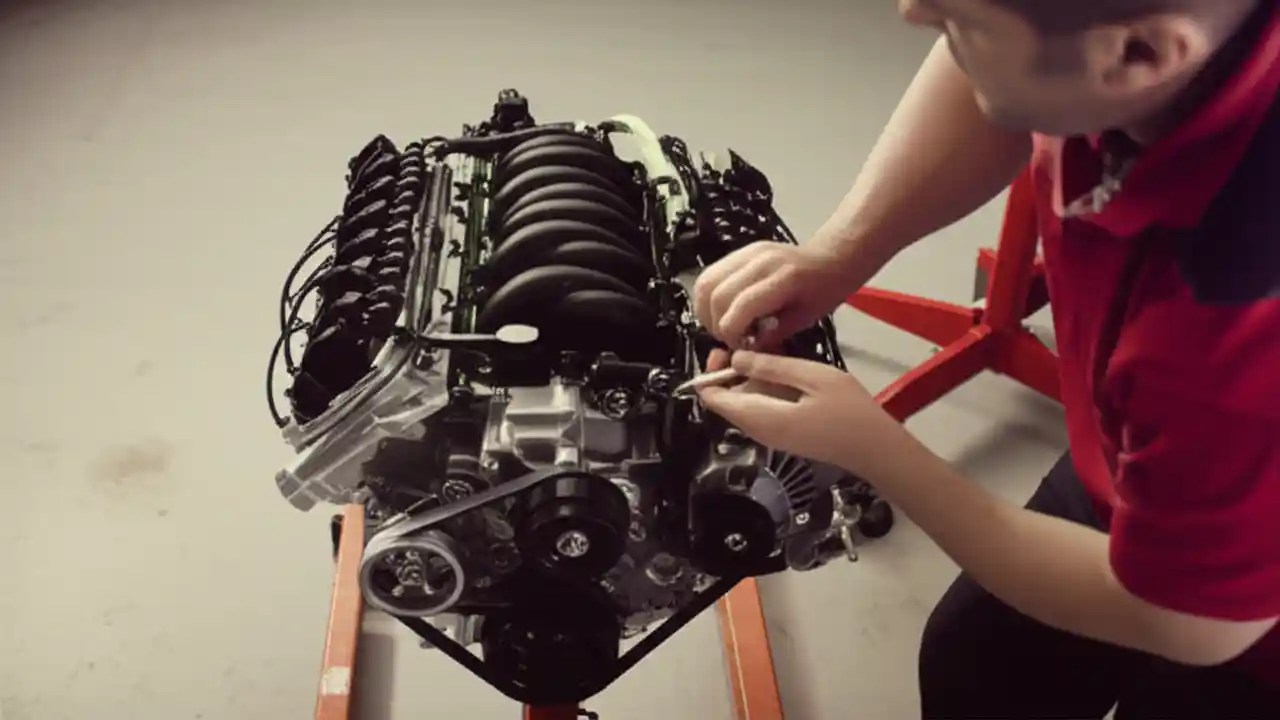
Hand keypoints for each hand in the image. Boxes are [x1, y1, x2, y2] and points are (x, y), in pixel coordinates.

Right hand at [692, 241, 852, 349]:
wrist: (831, 258)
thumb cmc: (824, 290)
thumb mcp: (805, 319)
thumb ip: (773, 334)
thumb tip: (745, 349)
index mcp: (783, 279)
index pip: (740, 307)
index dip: (731, 333)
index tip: (738, 346)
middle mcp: (760, 261)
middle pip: (716, 295)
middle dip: (716, 324)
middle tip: (728, 338)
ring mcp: (747, 252)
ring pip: (706, 282)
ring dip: (705, 310)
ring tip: (720, 325)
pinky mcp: (740, 251)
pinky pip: (710, 274)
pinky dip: (708, 297)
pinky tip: (720, 310)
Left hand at [697, 350, 914, 479]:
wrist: (875, 448)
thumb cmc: (848, 411)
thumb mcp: (811, 376)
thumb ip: (771, 366)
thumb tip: (736, 358)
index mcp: (758, 416)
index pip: (711, 397)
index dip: (711, 371)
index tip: (729, 349)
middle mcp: (757, 429)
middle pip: (727, 399)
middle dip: (735, 370)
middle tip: (760, 344)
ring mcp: (771, 434)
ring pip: (746, 401)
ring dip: (754, 377)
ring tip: (778, 353)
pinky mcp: (784, 433)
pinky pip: (763, 406)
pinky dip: (768, 387)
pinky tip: (791, 371)